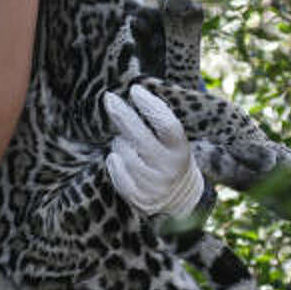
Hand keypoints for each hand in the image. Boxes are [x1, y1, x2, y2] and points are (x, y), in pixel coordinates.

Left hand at [103, 84, 203, 216]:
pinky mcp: (141, 199)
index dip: (151, 106)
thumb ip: (157, 122)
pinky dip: (114, 164)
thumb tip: (131, 93)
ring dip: (120, 143)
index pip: (167, 125)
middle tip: (109, 98)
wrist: (180, 200)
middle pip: (141, 138)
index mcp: (181, 150)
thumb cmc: (169, 159)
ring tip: (127, 144)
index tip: (135, 90)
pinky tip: (115, 157)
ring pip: (125, 154)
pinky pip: (119, 176)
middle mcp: (170, 169)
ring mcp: (156, 185)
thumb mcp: (173, 142)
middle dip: (123, 115)